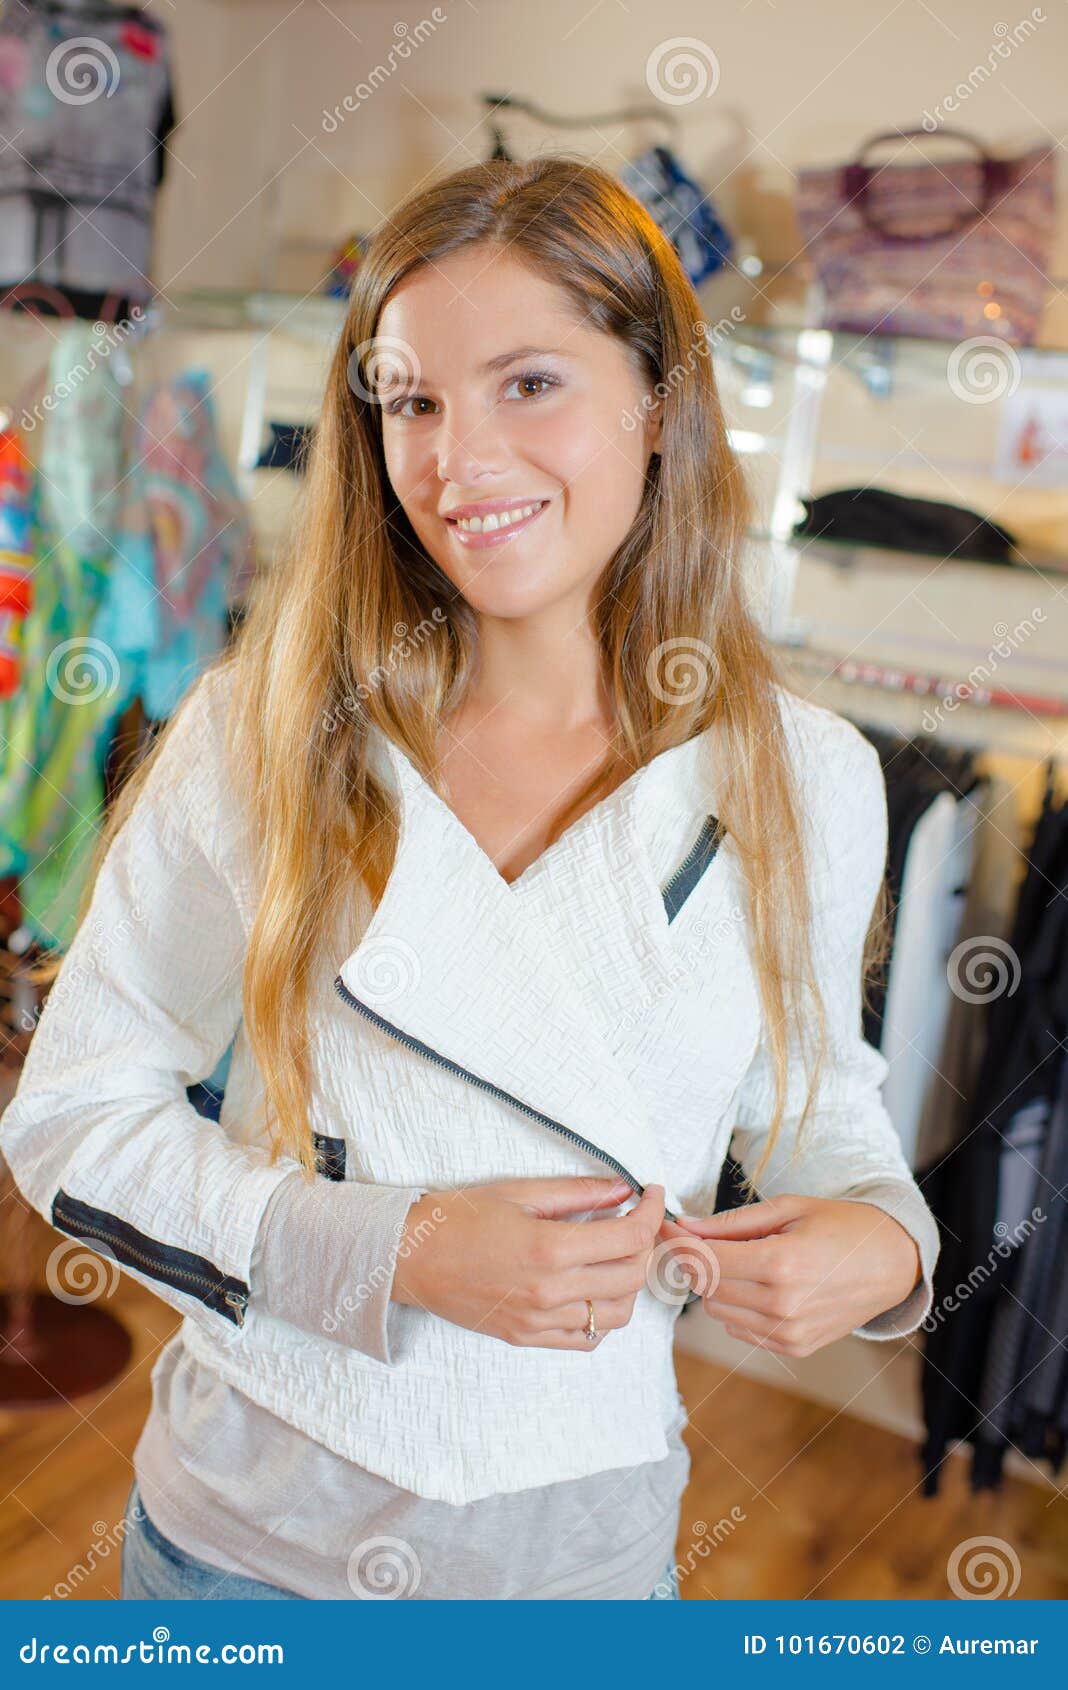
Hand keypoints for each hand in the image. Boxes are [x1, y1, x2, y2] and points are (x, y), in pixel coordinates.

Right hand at [393, 1177, 666, 1349]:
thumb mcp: (518, 1191)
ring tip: (617, 1255)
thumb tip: (622, 1189)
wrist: (409, 1258)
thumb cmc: (457, 1217)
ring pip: (616, 1314)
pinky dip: (602, 1316)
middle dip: (645, 1244)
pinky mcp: (527, 1338)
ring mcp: (539, 1321)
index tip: (653, 1195)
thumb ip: (577, 1193)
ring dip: (629, 1282)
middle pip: (631, 1277)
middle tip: (637, 1220)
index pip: (629, 1237)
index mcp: (549, 1249)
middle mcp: (549, 1292)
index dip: (652, 1213)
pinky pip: (586, 1339)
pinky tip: (593, 1288)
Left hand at [654, 1192, 921, 1354]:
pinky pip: (741, 1329)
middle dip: (694, 1261)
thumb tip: (684, 1226)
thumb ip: (730, 1223)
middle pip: (707, 1287)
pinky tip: (756, 1284)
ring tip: (738, 1259)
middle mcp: (782, 1305)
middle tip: (695, 1237)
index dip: (677, 1242)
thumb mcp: (787, 1209)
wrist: (891, 1263)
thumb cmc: (841, 1226)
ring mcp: (789, 1332)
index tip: (663, 1225)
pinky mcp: (794, 1347)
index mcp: (781, 1264)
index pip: (705, 1260)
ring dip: (716, 1285)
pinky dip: (737, 1306)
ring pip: (718, 1311)